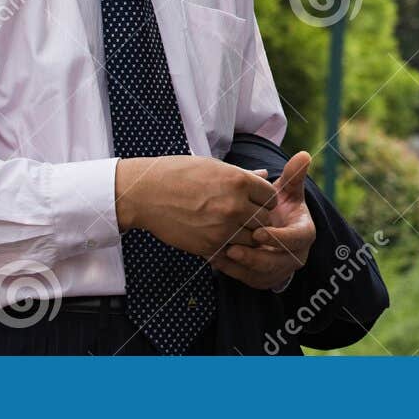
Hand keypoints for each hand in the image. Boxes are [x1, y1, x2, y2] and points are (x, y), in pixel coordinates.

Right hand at [114, 154, 276, 259]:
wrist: (146, 194)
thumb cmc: (179, 174)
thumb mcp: (214, 167)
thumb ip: (242, 175)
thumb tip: (264, 174)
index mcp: (238, 181)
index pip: (271, 196)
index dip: (265, 199)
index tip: (254, 201)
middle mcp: (235, 205)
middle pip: (265, 220)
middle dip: (259, 219)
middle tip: (246, 217)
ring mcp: (223, 228)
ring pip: (253, 239)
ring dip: (247, 235)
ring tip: (233, 228)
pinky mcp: (210, 246)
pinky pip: (234, 251)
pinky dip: (231, 247)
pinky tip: (220, 237)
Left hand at [211, 151, 315, 290]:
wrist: (270, 224)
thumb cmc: (278, 205)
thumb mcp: (285, 189)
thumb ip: (293, 175)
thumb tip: (304, 154)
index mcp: (304, 233)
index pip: (296, 240)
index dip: (278, 237)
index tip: (259, 231)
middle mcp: (295, 256)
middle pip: (277, 263)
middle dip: (254, 257)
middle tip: (233, 248)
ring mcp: (278, 271)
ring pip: (259, 274)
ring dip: (239, 266)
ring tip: (219, 252)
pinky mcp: (261, 279)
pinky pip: (245, 278)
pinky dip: (230, 270)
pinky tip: (213, 257)